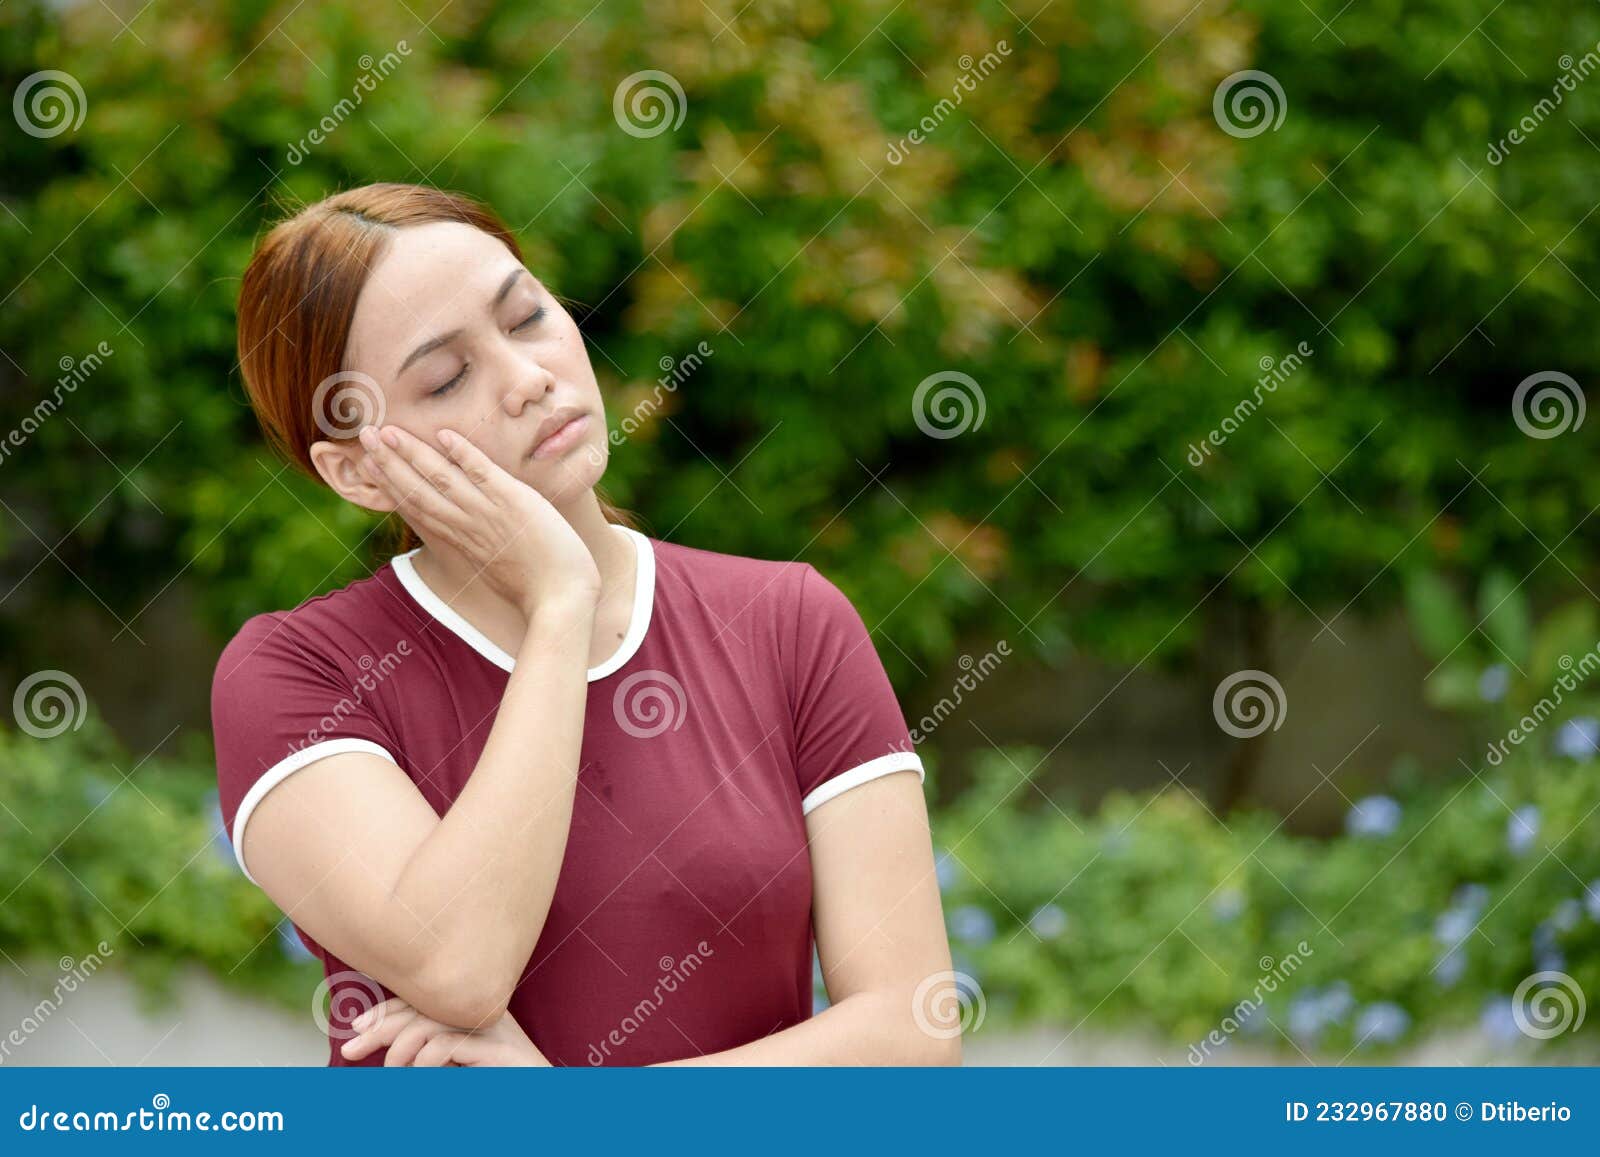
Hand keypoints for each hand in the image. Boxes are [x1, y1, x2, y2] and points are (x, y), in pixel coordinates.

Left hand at [339, 996, 549, 1066]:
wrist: (540, 1100)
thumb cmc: (497, 1083)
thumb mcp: (454, 1065)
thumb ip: (430, 1050)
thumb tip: (387, 1049)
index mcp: (472, 1007)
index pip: (422, 994)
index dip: (387, 1008)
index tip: (358, 1027)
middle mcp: (482, 1009)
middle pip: (421, 1004)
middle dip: (379, 1027)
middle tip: (348, 1050)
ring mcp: (492, 1027)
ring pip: (429, 1021)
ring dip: (400, 1048)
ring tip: (393, 1073)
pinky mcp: (497, 1049)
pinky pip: (448, 1045)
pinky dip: (424, 1063)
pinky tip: (418, 1076)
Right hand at [356, 423, 601, 617]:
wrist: (561, 601)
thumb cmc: (538, 589)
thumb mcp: (498, 568)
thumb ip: (483, 549)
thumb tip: (478, 543)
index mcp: (462, 540)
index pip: (417, 508)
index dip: (390, 485)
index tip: (368, 465)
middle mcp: (468, 525)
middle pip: (417, 489)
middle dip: (388, 462)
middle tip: (364, 436)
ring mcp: (488, 513)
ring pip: (441, 478)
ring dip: (413, 453)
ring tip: (388, 431)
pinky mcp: (513, 502)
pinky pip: (483, 473)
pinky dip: (463, 454)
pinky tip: (444, 435)